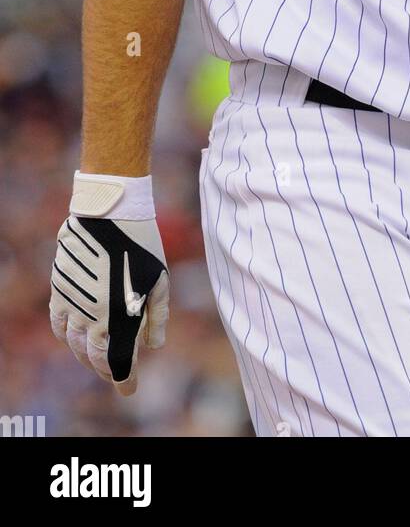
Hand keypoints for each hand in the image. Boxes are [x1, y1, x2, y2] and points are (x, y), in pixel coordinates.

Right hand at [50, 173, 168, 395]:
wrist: (110, 211)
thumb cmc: (143, 243)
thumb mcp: (161, 278)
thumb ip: (158, 315)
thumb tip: (155, 345)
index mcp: (120, 317)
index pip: (118, 363)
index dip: (124, 380)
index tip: (129, 389)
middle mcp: (93, 317)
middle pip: (94, 357)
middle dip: (106, 369)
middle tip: (115, 372)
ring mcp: (73, 304)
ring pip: (74, 343)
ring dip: (85, 354)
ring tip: (96, 356)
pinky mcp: (59, 289)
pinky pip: (58, 322)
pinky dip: (66, 334)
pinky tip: (75, 335)